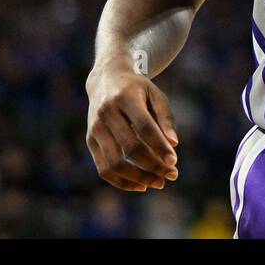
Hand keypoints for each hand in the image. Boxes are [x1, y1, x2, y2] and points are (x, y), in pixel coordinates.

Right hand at [85, 66, 179, 192]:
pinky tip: (140, 185)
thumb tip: (174, 144)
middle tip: (171, 175)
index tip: (174, 162)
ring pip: (114, 162)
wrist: (105, 79)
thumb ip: (165, 118)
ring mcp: (95, 128)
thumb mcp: (155, 94)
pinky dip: (122, 181)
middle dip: (153, 165)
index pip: (144, 127)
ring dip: (138, 178)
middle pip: (130, 147)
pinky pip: (103, 168)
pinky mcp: (90, 140)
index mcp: (126, 98)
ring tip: (158, 183)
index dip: (159, 146)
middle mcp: (107, 113)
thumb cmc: (137, 89)